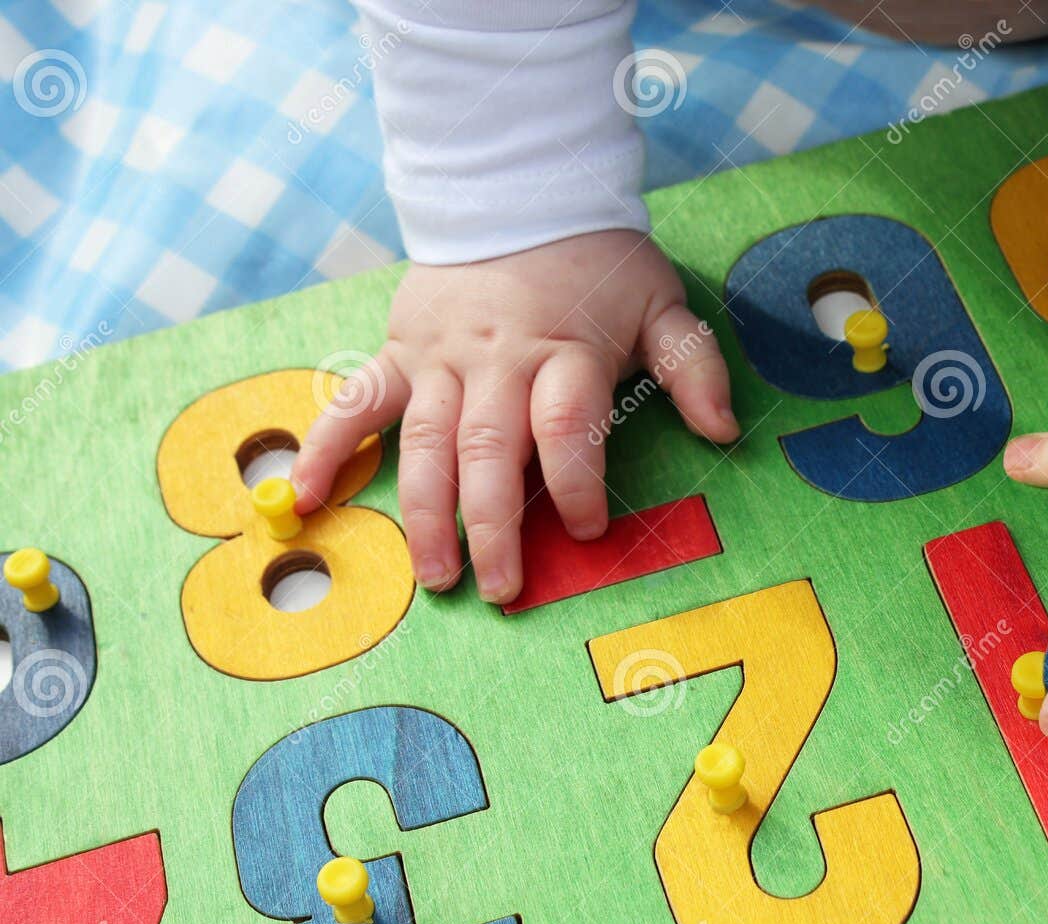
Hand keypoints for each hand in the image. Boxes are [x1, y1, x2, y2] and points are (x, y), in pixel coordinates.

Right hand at [291, 230, 739, 602]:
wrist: (519, 193)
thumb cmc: (598, 263)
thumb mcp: (660, 302)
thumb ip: (693, 365)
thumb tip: (723, 430)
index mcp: (566, 351)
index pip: (567, 428)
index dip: (577, 484)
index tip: (586, 533)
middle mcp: (498, 361)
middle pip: (490, 452)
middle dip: (494, 527)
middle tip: (501, 590)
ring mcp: (441, 358)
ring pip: (425, 443)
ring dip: (425, 514)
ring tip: (436, 578)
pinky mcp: (400, 352)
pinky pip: (356, 402)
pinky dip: (328, 448)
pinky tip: (307, 498)